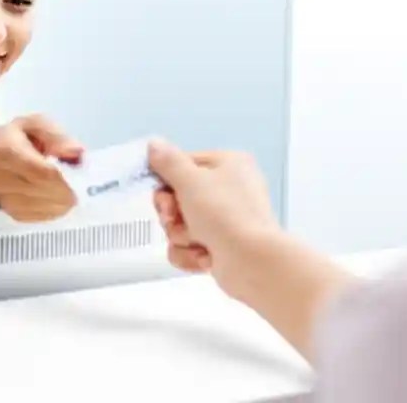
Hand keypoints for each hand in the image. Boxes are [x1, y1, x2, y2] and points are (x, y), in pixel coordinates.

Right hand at [0, 115, 82, 222]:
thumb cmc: (10, 140)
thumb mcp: (33, 125)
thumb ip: (57, 136)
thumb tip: (78, 153)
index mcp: (8, 152)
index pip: (41, 172)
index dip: (65, 177)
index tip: (81, 174)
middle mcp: (4, 180)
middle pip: (45, 192)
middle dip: (69, 189)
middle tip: (83, 182)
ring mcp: (8, 201)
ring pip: (46, 208)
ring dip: (65, 200)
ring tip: (72, 188)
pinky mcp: (15, 214)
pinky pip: (43, 216)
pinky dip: (57, 208)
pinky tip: (60, 197)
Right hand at [148, 140, 280, 298]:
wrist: (252, 262)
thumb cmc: (226, 215)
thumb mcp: (191, 180)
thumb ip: (168, 162)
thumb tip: (155, 144)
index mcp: (229, 165)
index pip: (183, 166)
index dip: (167, 182)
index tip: (164, 195)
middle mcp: (230, 190)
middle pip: (179, 197)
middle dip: (173, 214)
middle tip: (176, 218)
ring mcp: (226, 220)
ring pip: (181, 225)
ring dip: (182, 236)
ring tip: (199, 240)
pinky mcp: (221, 246)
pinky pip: (189, 247)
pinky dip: (191, 254)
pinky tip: (205, 256)